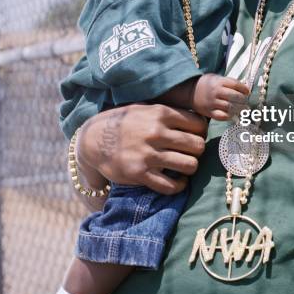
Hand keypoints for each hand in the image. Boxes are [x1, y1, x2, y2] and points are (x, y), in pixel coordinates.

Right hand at [76, 104, 207, 194]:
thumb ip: (168, 112)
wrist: (93, 140)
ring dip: (190, 168)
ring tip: (184, 166)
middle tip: (191, 153)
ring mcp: (148, 154)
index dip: (201, 132)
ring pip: (189, 165)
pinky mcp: (140, 174)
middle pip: (198, 146)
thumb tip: (198, 117)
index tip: (195, 136)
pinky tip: (177, 181)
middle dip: (198, 151)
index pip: (199, 125)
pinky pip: (171, 186)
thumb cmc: (124, 122)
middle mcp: (157, 133)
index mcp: (161, 113)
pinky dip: (179, 186)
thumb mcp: (145, 107)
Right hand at [191, 74, 249, 119]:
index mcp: (218, 81)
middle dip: (243, 100)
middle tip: (246, 102)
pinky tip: (233, 115)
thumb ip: (229, 83)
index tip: (247, 92)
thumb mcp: (216, 78)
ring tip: (243, 109)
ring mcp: (212, 102)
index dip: (244, 89)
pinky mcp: (209, 112)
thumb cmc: (207, 84)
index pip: (235, 84)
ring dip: (239, 109)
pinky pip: (222, 116)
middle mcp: (215, 91)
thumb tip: (245, 88)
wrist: (190, 92)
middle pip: (234, 96)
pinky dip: (229, 116)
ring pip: (230, 107)